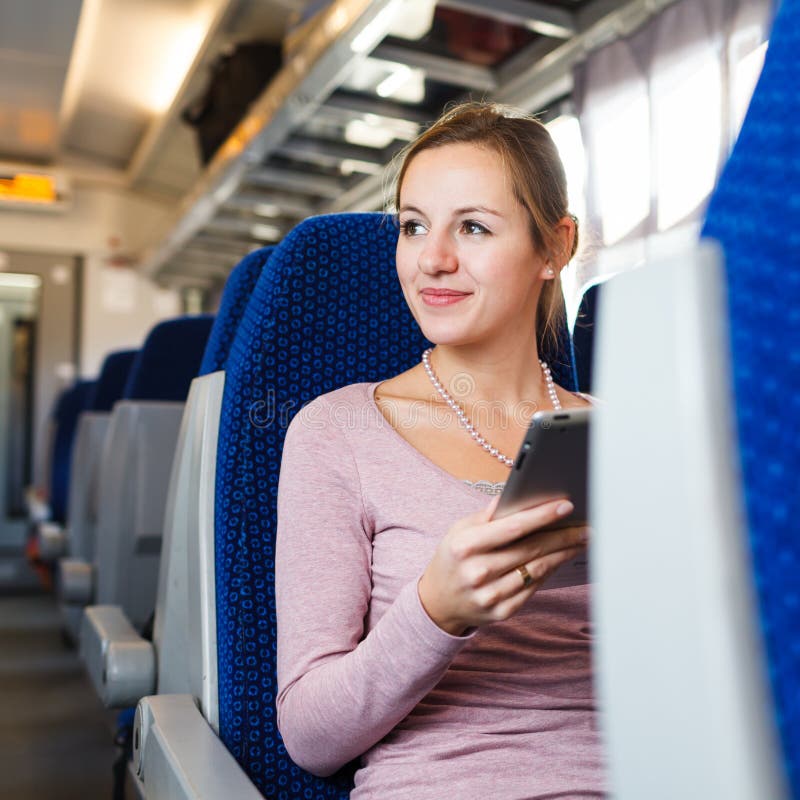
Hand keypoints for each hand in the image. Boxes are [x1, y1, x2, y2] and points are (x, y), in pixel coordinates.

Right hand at [417, 497, 586, 635]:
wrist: (438, 602)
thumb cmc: (452, 559)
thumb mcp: (459, 530)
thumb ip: (487, 514)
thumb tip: (515, 495)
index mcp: (466, 546)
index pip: (512, 527)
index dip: (542, 516)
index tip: (565, 506)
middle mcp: (478, 571)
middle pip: (531, 549)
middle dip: (562, 535)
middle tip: (585, 526)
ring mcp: (490, 594)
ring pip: (538, 570)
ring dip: (563, 553)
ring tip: (580, 540)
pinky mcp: (502, 611)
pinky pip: (534, 588)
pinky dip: (550, 571)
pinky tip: (560, 559)